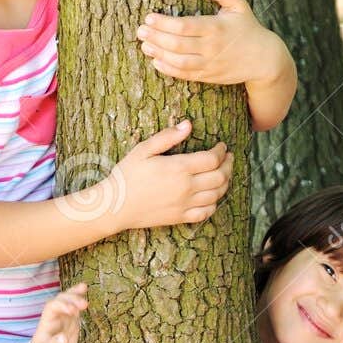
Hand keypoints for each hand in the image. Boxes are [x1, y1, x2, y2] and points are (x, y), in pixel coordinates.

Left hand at [21, 284, 87, 342]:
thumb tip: (64, 338)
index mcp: (46, 324)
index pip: (52, 308)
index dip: (62, 305)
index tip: (72, 310)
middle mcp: (54, 318)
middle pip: (61, 301)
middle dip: (71, 299)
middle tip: (84, 305)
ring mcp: (63, 320)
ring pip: (68, 301)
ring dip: (75, 295)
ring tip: (84, 287)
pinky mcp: (71, 324)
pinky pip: (75, 308)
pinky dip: (79, 298)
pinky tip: (84, 288)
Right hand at [101, 119, 232, 230]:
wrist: (115, 206)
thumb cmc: (127, 175)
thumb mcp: (143, 150)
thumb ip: (167, 137)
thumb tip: (188, 125)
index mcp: (178, 168)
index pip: (212, 159)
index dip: (221, 151)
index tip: (221, 146)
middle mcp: (186, 187)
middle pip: (220, 176)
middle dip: (228, 165)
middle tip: (228, 158)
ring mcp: (185, 204)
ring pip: (217, 194)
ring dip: (225, 183)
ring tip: (223, 175)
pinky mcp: (180, 217)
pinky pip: (206, 212)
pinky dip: (214, 204)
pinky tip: (212, 197)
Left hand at [135, 0, 295, 130]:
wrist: (264, 59)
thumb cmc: (248, 28)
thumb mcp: (240, 5)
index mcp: (216, 27)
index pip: (184, 25)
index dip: (164, 23)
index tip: (149, 18)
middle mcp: (211, 47)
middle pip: (177, 44)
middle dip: (155, 37)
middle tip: (140, 31)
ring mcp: (209, 63)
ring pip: (177, 61)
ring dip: (158, 53)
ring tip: (144, 45)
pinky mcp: (208, 76)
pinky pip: (184, 74)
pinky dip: (167, 69)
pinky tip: (156, 61)